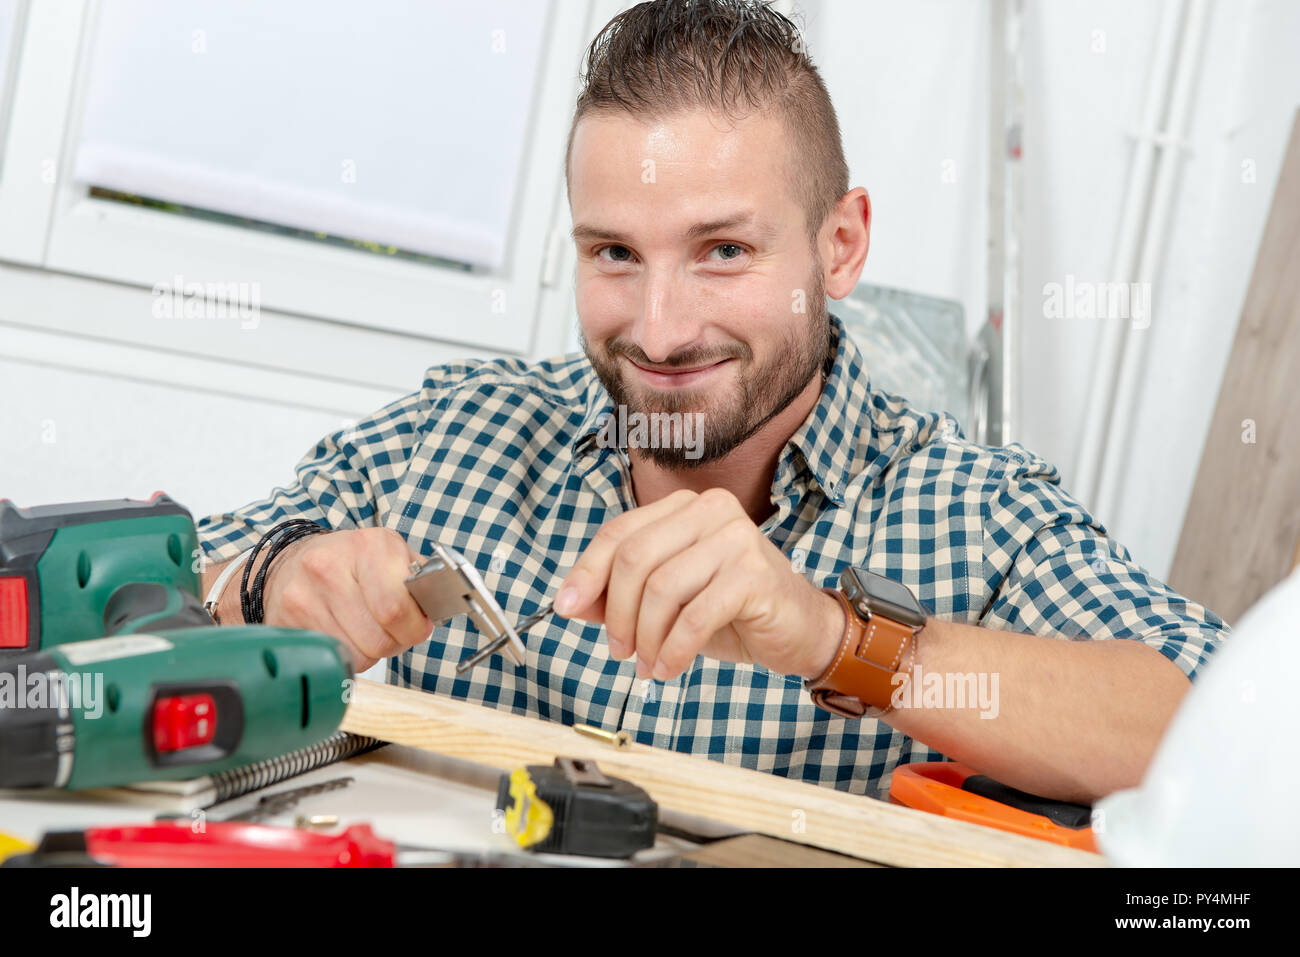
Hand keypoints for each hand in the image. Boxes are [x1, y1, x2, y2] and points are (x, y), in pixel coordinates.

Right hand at [251, 527, 432, 671]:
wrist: (293, 562)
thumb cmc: (352, 561)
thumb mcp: (391, 553)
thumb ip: (421, 579)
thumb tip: (439, 608)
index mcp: (368, 546)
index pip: (397, 608)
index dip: (415, 627)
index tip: (419, 626)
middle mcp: (329, 568)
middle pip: (379, 640)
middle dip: (396, 642)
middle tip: (394, 631)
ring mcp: (303, 597)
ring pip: (358, 657)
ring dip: (371, 652)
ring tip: (368, 630)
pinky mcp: (287, 623)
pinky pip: (333, 660)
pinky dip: (346, 655)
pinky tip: (345, 634)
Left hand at [553, 488, 844, 680]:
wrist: (799, 629)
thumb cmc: (731, 611)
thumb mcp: (667, 603)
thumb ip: (620, 596)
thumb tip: (571, 603)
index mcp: (683, 508)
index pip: (619, 532)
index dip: (586, 572)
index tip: (564, 608)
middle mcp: (710, 510)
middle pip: (635, 558)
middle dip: (618, 613)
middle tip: (620, 651)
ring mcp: (736, 538)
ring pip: (662, 588)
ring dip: (646, 637)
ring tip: (648, 665)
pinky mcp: (754, 574)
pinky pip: (695, 616)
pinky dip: (674, 649)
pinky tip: (669, 668)